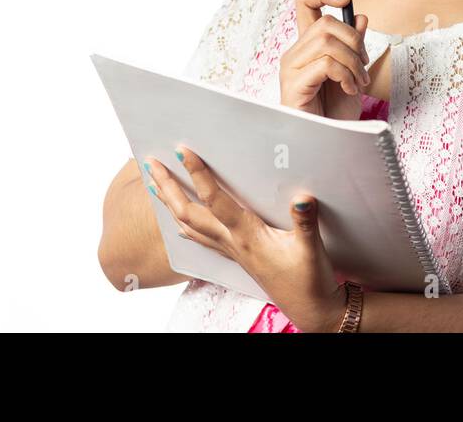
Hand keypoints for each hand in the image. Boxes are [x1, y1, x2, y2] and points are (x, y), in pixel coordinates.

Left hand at [143, 146, 349, 332]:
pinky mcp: (236, 257)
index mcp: (247, 235)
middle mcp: (233, 242)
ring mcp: (231, 250)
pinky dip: (185, 227)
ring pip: (189, 226)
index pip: (215, 199)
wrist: (309, 309)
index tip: (182, 152)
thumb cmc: (308, 280)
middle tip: (151, 164)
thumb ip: (305, 221)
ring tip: (154, 185)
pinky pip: (201, 240)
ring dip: (169, 204)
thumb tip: (302, 198)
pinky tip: (176, 225)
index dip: (198, 174)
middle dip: (168, 187)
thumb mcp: (311, 248)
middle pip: (188, 212)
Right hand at [278, 0, 370, 120]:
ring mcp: (291, 68)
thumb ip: (354, 46)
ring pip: (326, 42)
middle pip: (324, 22)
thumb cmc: (337, 112)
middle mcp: (294, 53)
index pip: (304, 4)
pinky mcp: (293, 85)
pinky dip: (345, 75)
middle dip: (354, 40)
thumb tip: (360, 16)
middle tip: (363, 64)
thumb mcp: (353, 72)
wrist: (332, 143)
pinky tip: (349, 89)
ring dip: (352, 61)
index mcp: (306, 47)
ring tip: (358, 81)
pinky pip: (325, 64)